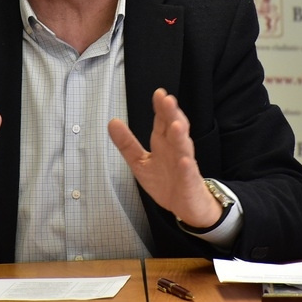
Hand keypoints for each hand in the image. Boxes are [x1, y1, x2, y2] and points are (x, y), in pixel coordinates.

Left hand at [108, 88, 221, 227]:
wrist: (186, 208)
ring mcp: (185, 166)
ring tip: (176, 125)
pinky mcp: (190, 183)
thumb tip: (112, 122)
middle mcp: (176, 150)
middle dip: (172, 114)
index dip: (161, 108)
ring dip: (180, 136)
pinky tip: (184, 161)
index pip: (163, 122)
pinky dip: (187, 167)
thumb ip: (127, 143)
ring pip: (184, 148)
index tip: (159, 93)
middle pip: (175, 129)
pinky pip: (188, 174)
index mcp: (164, 143)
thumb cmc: (165, 182)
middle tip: (167, 100)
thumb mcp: (139, 162)